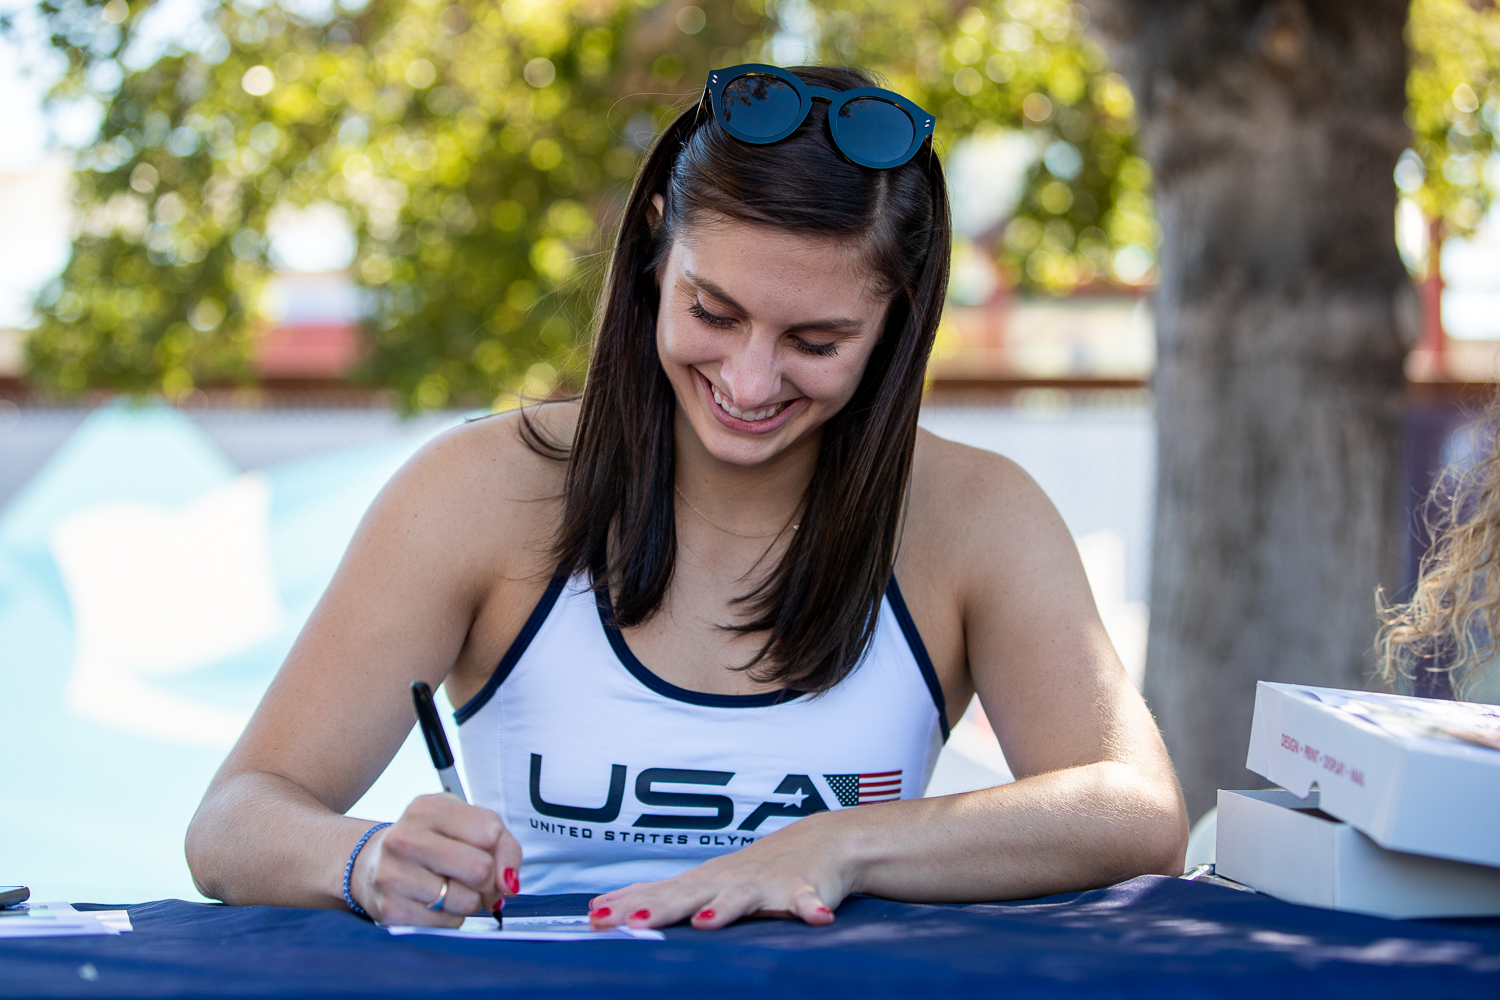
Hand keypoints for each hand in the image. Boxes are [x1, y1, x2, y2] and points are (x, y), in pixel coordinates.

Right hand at [350, 793, 521, 925]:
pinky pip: (447, 923)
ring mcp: (393, 875)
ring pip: (465, 901)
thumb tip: (509, 881)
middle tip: (479, 882)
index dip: (501, 852)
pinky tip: (436, 903)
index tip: (492, 858)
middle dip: (489, 883)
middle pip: (479, 868)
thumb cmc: (430, 842)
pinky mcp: (391, 909)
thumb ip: (501, 843)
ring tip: (453, 890)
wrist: (373, 865)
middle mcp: (405, 838)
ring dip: (470, 902)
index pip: (489, 832)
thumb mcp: (463, 824)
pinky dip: (452, 918)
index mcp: (428, 807)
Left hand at [587, 811, 848, 930]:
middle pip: (689, 895)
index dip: (628, 906)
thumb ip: (660, 896)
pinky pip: (807, 901)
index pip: (658, 893)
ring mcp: (765, 884)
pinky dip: (810, 909)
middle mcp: (728, 880)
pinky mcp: (803, 890)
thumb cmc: (753, 870)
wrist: (822, 841)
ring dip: (724, 908)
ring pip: (741, 896)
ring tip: (705, 922)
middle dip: (660, 909)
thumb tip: (600, 908)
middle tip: (632, 924)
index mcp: (703, 881)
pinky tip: (816, 919)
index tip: (595, 917)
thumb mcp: (706, 883)